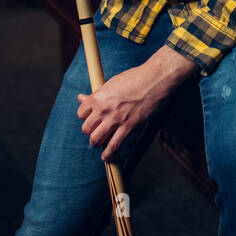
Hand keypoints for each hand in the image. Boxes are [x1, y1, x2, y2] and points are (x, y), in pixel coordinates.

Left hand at [77, 47, 197, 161]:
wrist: (154, 78)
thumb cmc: (134, 78)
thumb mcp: (111, 83)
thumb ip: (96, 94)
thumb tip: (81, 98)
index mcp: (98, 96)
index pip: (81, 113)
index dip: (85, 117)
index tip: (91, 118)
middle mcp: (104, 108)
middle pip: (86, 128)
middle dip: (90, 131)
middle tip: (96, 130)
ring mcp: (116, 118)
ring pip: (96, 139)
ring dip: (96, 143)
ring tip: (99, 143)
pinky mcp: (129, 125)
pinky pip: (114, 145)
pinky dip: (108, 154)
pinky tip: (106, 157)